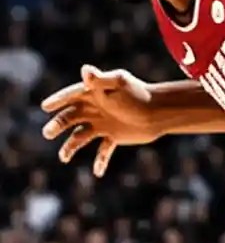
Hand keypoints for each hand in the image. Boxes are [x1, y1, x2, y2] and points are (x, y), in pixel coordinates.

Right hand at [40, 65, 161, 176]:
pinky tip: (98, 172)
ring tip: (64, 157)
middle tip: (48, 133)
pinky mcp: (114, 136)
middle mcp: (97, 108)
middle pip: (71, 117)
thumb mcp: (120, 84)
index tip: (46, 106)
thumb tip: (85, 69)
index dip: (59, 100)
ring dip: (70, 147)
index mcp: (96, 93)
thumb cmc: (140, 94)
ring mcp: (104, 123)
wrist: (161, 111)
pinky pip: (102, 150)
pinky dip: (100, 160)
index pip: (72, 95)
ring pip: (80, 136)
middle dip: (59, 124)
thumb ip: (101, 80)